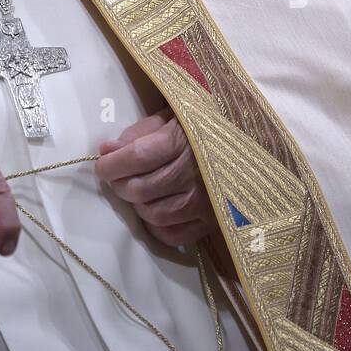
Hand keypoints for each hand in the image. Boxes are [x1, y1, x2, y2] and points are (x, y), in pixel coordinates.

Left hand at [94, 107, 216, 247]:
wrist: (249, 138)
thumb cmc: (205, 123)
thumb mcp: (173, 115)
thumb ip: (139, 132)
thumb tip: (106, 150)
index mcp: (185, 141)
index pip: (138, 157)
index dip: (113, 164)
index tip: (101, 164)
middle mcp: (196, 175)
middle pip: (143, 189)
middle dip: (120, 185)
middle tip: (116, 177)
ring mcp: (206, 202)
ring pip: (155, 214)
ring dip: (137, 205)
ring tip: (135, 191)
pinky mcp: (213, 222)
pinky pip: (175, 235)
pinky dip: (157, 227)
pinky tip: (154, 212)